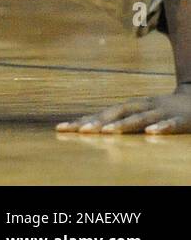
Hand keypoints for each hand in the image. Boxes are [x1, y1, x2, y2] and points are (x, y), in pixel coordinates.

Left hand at [57, 86, 190, 133]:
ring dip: (123, 124)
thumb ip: (114, 119)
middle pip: (116, 113)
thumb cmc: (159, 110)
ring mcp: (159, 112)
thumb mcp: (135, 114)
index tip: (61, 128)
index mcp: (129, 107)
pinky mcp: (179, 119)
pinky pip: (170, 124)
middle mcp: (141, 107)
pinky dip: (161, 127)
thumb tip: (85, 123)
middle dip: (98, 121)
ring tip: (107, 131)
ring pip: (140, 118)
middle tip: (80, 130)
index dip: (82, 121)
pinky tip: (152, 132)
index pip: (101, 114)